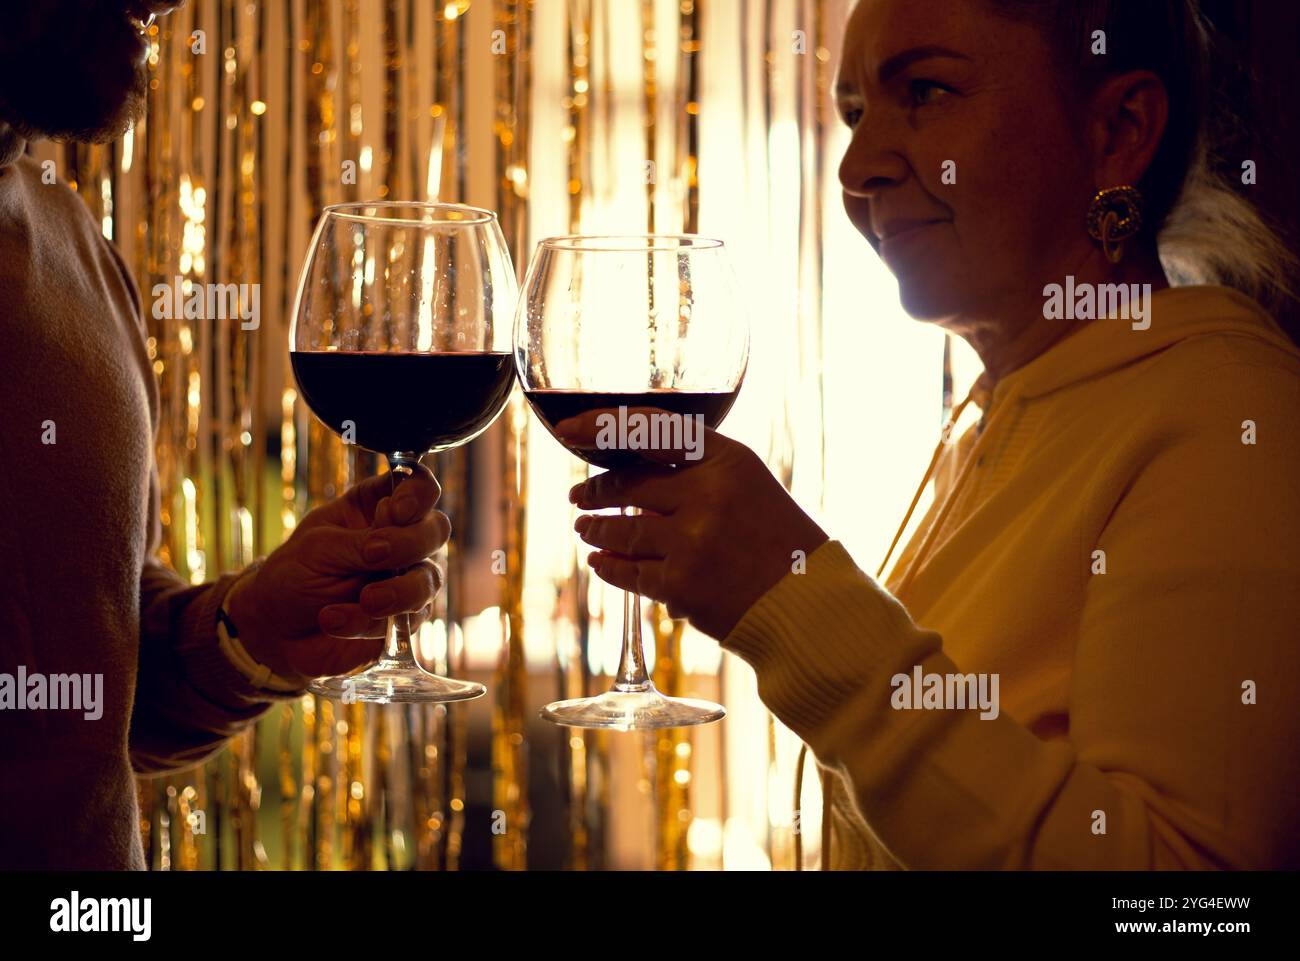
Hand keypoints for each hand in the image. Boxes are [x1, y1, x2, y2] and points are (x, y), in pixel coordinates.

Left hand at [226, 463, 449, 682]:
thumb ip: (361, 539)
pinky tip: (334, 621)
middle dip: (411, 543)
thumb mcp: (318, 548)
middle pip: (437, 529)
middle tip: (374, 556)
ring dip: (398, 591)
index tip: (397, 511)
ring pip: (430, 578)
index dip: (418, 493)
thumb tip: (400, 529)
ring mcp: (407, 579)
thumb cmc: (293, 576)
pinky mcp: (407, 618)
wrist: (276, 631)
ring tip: (363, 601)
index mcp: (376, 507)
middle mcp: (400, 539)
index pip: (418, 486)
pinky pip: (411, 618)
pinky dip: (370, 621)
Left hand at [558, 408, 828, 639]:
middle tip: (579, 495)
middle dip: (596, 489)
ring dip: (597, 527)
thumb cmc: (782, 544)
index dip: (602, 426)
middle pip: (629, 481)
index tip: (571, 431)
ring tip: (585, 527)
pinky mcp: (681, 584)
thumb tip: (634, 472)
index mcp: (728, 460)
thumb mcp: (750, 487)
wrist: (810, 605)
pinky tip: (601, 561)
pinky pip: (629, 570)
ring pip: (622, 527)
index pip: (651, 429)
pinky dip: (610, 565)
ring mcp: (692, 540)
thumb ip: (700, 474)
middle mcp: (708, 494)